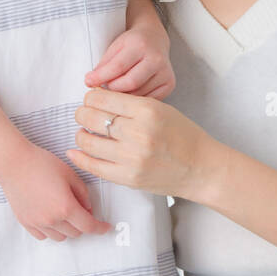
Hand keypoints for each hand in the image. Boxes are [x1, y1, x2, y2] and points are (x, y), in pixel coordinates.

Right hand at [0, 141, 114, 241]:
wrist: (14, 162)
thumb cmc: (41, 163)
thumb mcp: (70, 174)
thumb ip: (83, 193)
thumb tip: (87, 208)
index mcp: (66, 207)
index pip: (89, 226)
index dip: (100, 228)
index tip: (105, 228)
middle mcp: (52, 219)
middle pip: (75, 233)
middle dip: (82, 224)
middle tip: (80, 209)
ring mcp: (37, 223)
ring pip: (60, 237)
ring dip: (67, 229)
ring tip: (63, 211)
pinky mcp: (26, 222)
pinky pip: (43, 236)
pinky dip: (50, 230)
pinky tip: (50, 216)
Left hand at [68, 88, 217, 200]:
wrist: (201, 168)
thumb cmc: (183, 136)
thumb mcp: (161, 109)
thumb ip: (131, 104)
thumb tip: (98, 98)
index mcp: (147, 110)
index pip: (103, 98)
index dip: (90, 97)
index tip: (90, 99)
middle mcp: (137, 133)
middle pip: (91, 117)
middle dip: (82, 113)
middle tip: (83, 114)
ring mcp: (131, 158)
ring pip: (88, 141)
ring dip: (80, 135)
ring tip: (84, 133)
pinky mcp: (127, 178)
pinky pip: (93, 166)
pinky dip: (80, 157)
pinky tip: (75, 151)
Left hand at [84, 18, 174, 99]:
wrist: (155, 39)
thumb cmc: (133, 43)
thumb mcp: (116, 47)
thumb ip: (104, 64)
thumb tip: (91, 83)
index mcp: (141, 45)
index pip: (118, 66)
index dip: (101, 77)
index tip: (88, 83)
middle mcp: (156, 58)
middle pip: (130, 83)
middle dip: (113, 90)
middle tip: (103, 90)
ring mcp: (165, 72)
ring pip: (139, 94)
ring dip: (123, 97)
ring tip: (114, 93)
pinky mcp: (170, 84)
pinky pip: (149, 99)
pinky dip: (136, 101)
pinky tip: (129, 96)